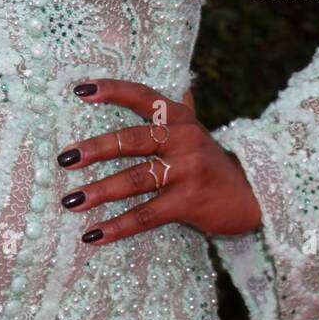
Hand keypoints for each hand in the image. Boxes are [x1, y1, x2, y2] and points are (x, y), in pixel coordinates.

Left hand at [56, 79, 262, 247]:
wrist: (254, 196)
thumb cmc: (213, 162)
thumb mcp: (197, 132)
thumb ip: (183, 111)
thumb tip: (185, 84)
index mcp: (179, 117)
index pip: (141, 95)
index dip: (111, 91)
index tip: (80, 91)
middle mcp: (183, 137)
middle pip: (131, 140)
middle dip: (94, 149)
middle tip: (64, 158)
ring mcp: (187, 169)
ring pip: (135, 179)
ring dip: (99, 191)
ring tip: (70, 200)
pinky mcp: (189, 201)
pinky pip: (146, 215)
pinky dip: (118, 226)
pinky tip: (94, 235)